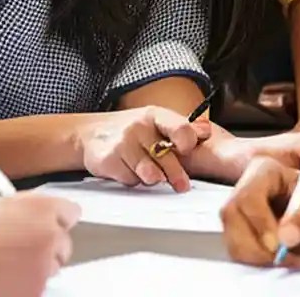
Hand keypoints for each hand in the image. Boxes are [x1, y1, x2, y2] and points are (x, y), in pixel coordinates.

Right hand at [0, 192, 79, 296]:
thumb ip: (27, 213)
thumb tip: (42, 221)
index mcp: (40, 207)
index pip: (71, 212)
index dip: (55, 220)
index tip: (47, 226)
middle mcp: (49, 235)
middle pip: (65, 244)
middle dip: (47, 248)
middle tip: (21, 252)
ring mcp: (44, 267)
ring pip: (51, 269)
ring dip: (34, 269)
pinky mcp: (36, 292)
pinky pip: (37, 288)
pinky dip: (23, 287)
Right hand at [76, 107, 212, 190]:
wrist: (92, 133)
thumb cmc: (132, 130)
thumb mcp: (158, 122)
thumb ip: (184, 128)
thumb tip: (207, 131)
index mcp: (156, 115)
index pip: (180, 128)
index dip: (187, 143)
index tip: (186, 152)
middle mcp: (139, 126)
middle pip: (166, 157)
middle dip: (176, 174)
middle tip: (181, 184)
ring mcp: (122, 142)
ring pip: (149, 173)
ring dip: (153, 178)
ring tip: (151, 174)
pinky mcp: (108, 160)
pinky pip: (130, 180)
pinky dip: (133, 180)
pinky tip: (129, 171)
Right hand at [220, 157, 299, 265]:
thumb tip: (285, 236)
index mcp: (266, 171)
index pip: (248, 196)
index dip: (259, 222)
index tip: (278, 245)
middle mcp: (247, 187)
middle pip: (232, 217)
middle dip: (257, 244)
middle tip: (285, 257)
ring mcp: (240, 210)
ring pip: (231, 236)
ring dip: (258, 256)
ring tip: (290, 258)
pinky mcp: (240, 231)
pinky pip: (236, 250)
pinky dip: (257, 261)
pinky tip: (281, 259)